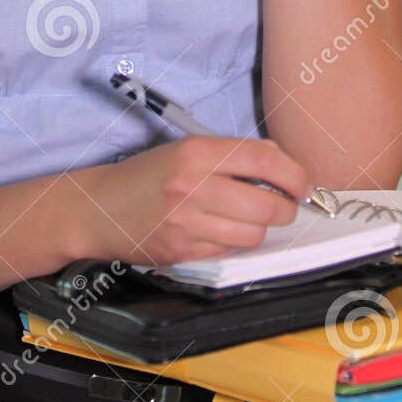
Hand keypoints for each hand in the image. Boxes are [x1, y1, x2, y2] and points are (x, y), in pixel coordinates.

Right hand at [81, 135, 310, 266]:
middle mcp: (192, 186)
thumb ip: (233, 155)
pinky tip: (220, 231)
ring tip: (248, 219)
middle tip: (284, 206)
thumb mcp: (187, 150)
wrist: (98, 208)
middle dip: (286, 208)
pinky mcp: (182, 252)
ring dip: (260, 229)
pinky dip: (234, 243)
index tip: (303, 184)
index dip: (295, 174)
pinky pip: (229, 251)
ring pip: (253, 234)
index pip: (264, 160)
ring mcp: (187, 223)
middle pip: (267, 205)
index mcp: (196, 153)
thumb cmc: (147, 176)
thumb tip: (283, 163)